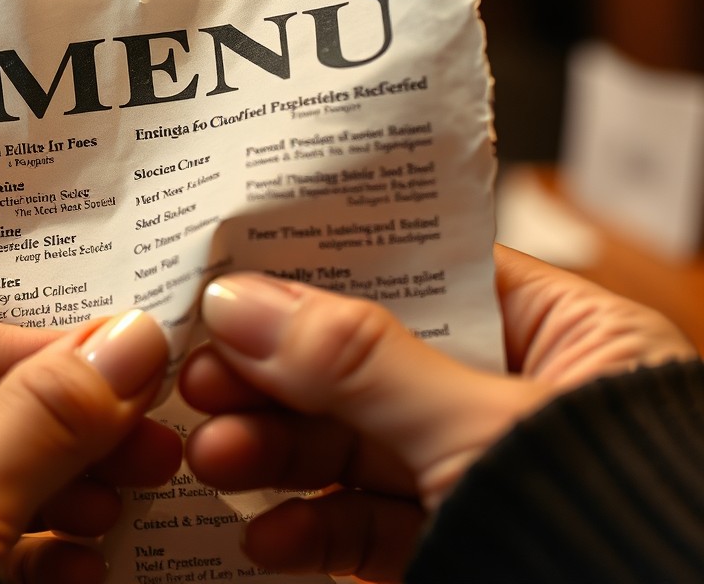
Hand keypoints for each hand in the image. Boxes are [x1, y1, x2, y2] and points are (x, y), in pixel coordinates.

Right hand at [179, 245, 695, 580]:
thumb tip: (240, 299)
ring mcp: (479, 478)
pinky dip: (313, 533)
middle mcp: (519, 399)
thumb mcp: (478, 429)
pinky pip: (369, 528)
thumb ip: (357, 361)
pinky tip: (264, 538)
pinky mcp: (451, 548)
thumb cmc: (614, 536)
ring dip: (279, 455)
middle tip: (200, 370)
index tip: (239, 271)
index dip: (331, 266)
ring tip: (212, 454)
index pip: (425, 274)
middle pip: (373, 362)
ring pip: (359, 448)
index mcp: (566, 336)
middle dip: (281, 375)